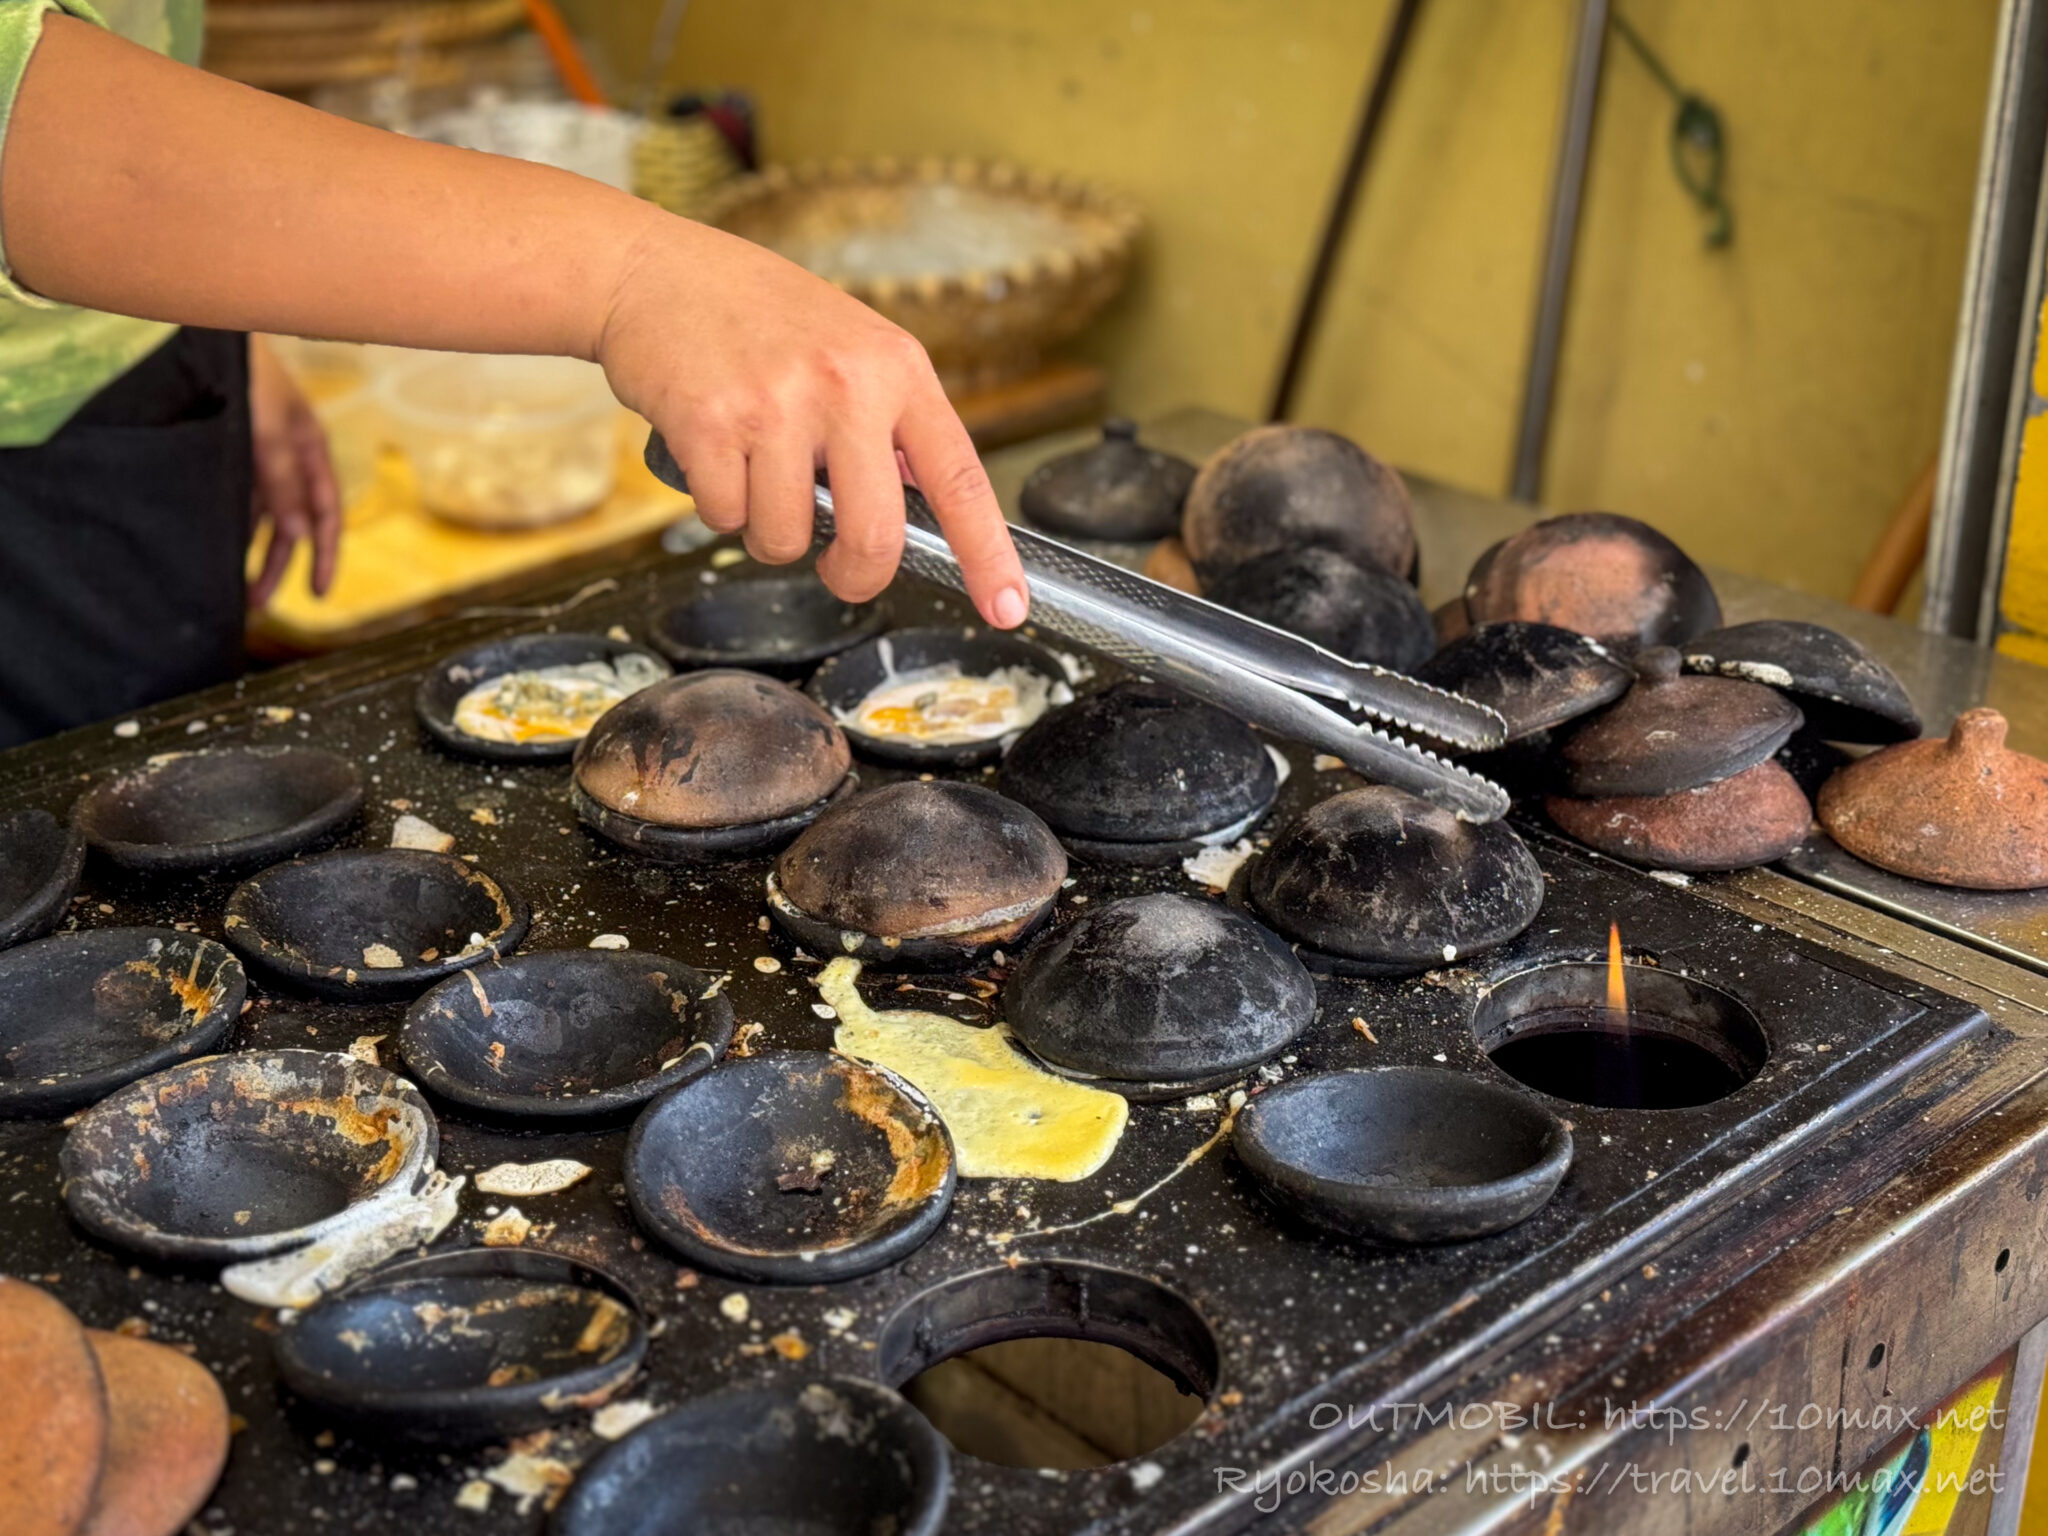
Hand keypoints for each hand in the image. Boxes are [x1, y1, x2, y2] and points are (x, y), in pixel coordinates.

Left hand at [247, 336, 340, 608]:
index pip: (325, 514)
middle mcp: (291, 458)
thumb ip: (282, 482)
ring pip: (265, 516)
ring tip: (239, 588)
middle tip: (259, 604)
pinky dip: (235, 525)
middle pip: (293, 524)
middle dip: (280, 566)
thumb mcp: (268, 429)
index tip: (317, 593)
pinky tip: (223, 548)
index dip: (324, 555)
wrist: (211, 329)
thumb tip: (295, 536)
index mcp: (312, 450)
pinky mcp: (234, 451)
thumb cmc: (248, 374)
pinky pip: (239, 498)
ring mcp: (261, 456)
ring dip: (254, 551)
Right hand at [595, 219, 1028, 627]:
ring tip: (756, 471)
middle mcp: (847, 385)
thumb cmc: (759, 315)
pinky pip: (727, 519)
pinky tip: (715, 455)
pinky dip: (718, 508)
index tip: (1007, 607)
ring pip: (788, 538)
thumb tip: (920, 506)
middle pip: (874, 537)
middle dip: (853, 575)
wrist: (656, 269)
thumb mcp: (853, 347)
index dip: (987, 553)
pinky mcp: (711, 423)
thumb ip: (889, 423)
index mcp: (897, 370)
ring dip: (768, 532)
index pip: (960, 477)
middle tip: (835, 568)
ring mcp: (778, 404)